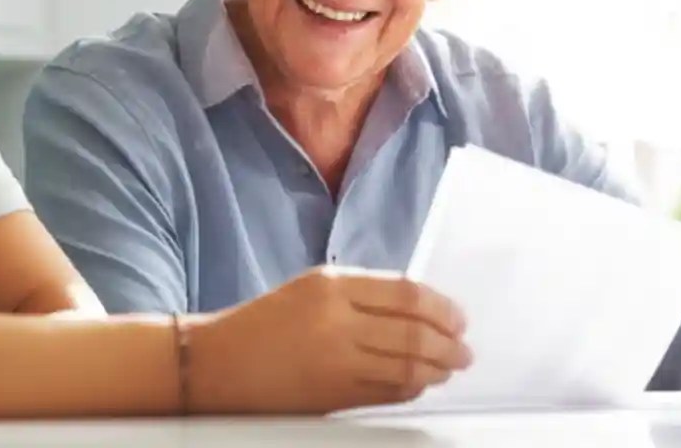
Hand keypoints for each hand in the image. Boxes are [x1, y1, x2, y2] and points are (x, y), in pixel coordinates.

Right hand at [184, 266, 471, 413]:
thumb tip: (418, 309)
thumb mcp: (309, 289)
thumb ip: (360, 294)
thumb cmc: (261, 324)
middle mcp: (335, 321)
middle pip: (413, 331)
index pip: (405, 293)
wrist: (215, 365)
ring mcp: (336, 361)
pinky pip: (389, 391)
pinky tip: (421, 382)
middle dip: (448, 342)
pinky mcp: (333, 395)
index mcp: (329, 285)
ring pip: (407, 365)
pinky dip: (413, 387)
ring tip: (451, 367)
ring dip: (438, 367)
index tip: (458, 316)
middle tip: (464, 348)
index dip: (441, 307)